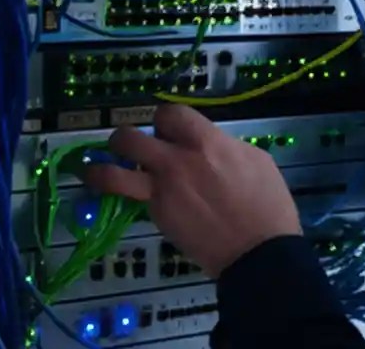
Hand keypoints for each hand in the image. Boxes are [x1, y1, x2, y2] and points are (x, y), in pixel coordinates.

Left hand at [82, 104, 300, 277]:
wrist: (258, 251)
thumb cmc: (268, 203)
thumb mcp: (254, 160)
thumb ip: (222, 146)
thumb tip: (205, 146)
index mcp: (205, 142)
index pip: (168, 113)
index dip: (165, 119)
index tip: (169, 129)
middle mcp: (176, 162)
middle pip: (129, 137)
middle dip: (125, 138)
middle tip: (132, 147)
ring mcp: (162, 191)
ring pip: (112, 173)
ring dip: (102, 168)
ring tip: (96, 170)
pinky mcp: (157, 216)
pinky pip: (135, 198)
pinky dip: (133, 195)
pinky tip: (138, 199)